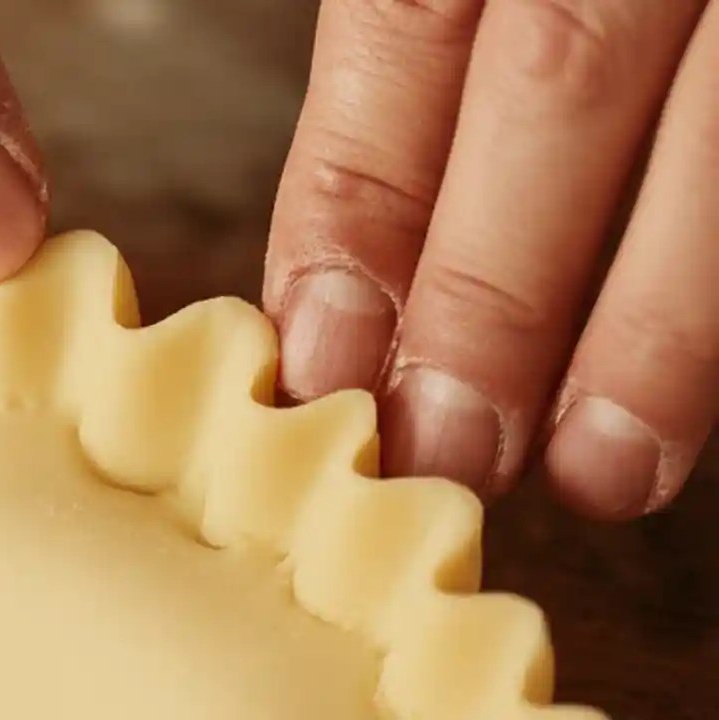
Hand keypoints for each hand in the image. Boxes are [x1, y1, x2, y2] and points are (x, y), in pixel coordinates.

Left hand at [264, 0, 717, 519]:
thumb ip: (425, 37)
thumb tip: (349, 260)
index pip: (403, 33)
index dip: (359, 205)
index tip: (322, 354)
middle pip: (559, 84)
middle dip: (494, 291)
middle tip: (446, 445)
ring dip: (664, 323)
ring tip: (601, 465)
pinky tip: (713, 361)